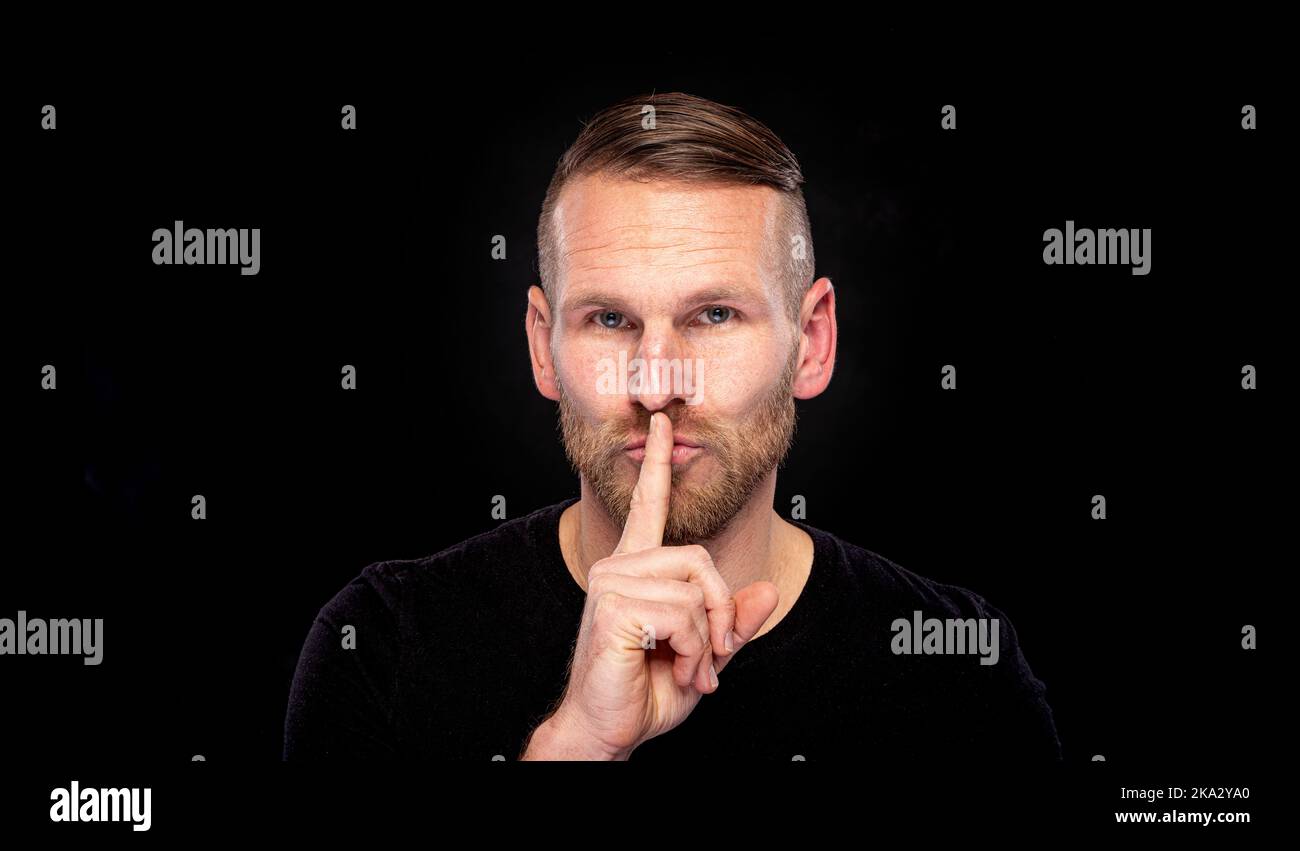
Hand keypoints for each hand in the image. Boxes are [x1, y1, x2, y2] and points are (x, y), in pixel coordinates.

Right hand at [523, 411, 778, 758]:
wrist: (605, 732)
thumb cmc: (645, 692)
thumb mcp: (704, 655)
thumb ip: (732, 622)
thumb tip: (769, 589)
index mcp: (634, 569)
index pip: (647, 505)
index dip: (659, 464)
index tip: (663, 423)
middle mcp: (618, 566)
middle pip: (698, 558)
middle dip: (719, 612)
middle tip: (712, 658)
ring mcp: (610, 583)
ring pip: (694, 588)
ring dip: (705, 640)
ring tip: (689, 671)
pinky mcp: (612, 607)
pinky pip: (682, 614)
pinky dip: (694, 651)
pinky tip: (675, 670)